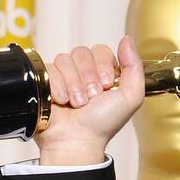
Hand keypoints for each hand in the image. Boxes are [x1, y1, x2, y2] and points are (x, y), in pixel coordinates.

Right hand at [35, 35, 145, 162]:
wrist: (77, 140)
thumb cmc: (103, 124)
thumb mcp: (130, 97)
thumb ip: (134, 68)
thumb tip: (127, 39)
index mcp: (103, 73)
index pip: (101, 50)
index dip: (103, 66)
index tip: (107, 86)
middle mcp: (83, 73)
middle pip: (82, 52)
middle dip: (88, 77)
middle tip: (91, 99)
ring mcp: (63, 76)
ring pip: (65, 59)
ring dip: (73, 85)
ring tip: (77, 104)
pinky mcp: (44, 80)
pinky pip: (48, 68)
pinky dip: (57, 87)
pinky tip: (61, 101)